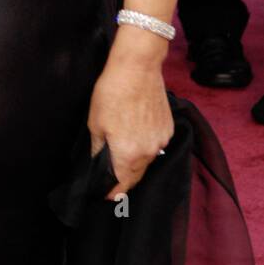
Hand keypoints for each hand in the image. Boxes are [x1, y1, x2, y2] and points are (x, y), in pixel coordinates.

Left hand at [87, 43, 173, 200]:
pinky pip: (156, 145)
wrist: (137, 68)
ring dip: (136, 161)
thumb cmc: (112, 93)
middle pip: (136, 175)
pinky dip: (146, 145)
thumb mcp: (96, 123)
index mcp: (129, 154)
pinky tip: (136, 134)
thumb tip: (98, 165)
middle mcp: (149, 152)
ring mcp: (162, 140)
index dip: (112, 192)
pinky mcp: (168, 128)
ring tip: (123, 153)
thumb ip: (98, 150)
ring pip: (147, 160)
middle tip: (112, 179)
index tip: (106, 196)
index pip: (123, 185)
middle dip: (124, 179)